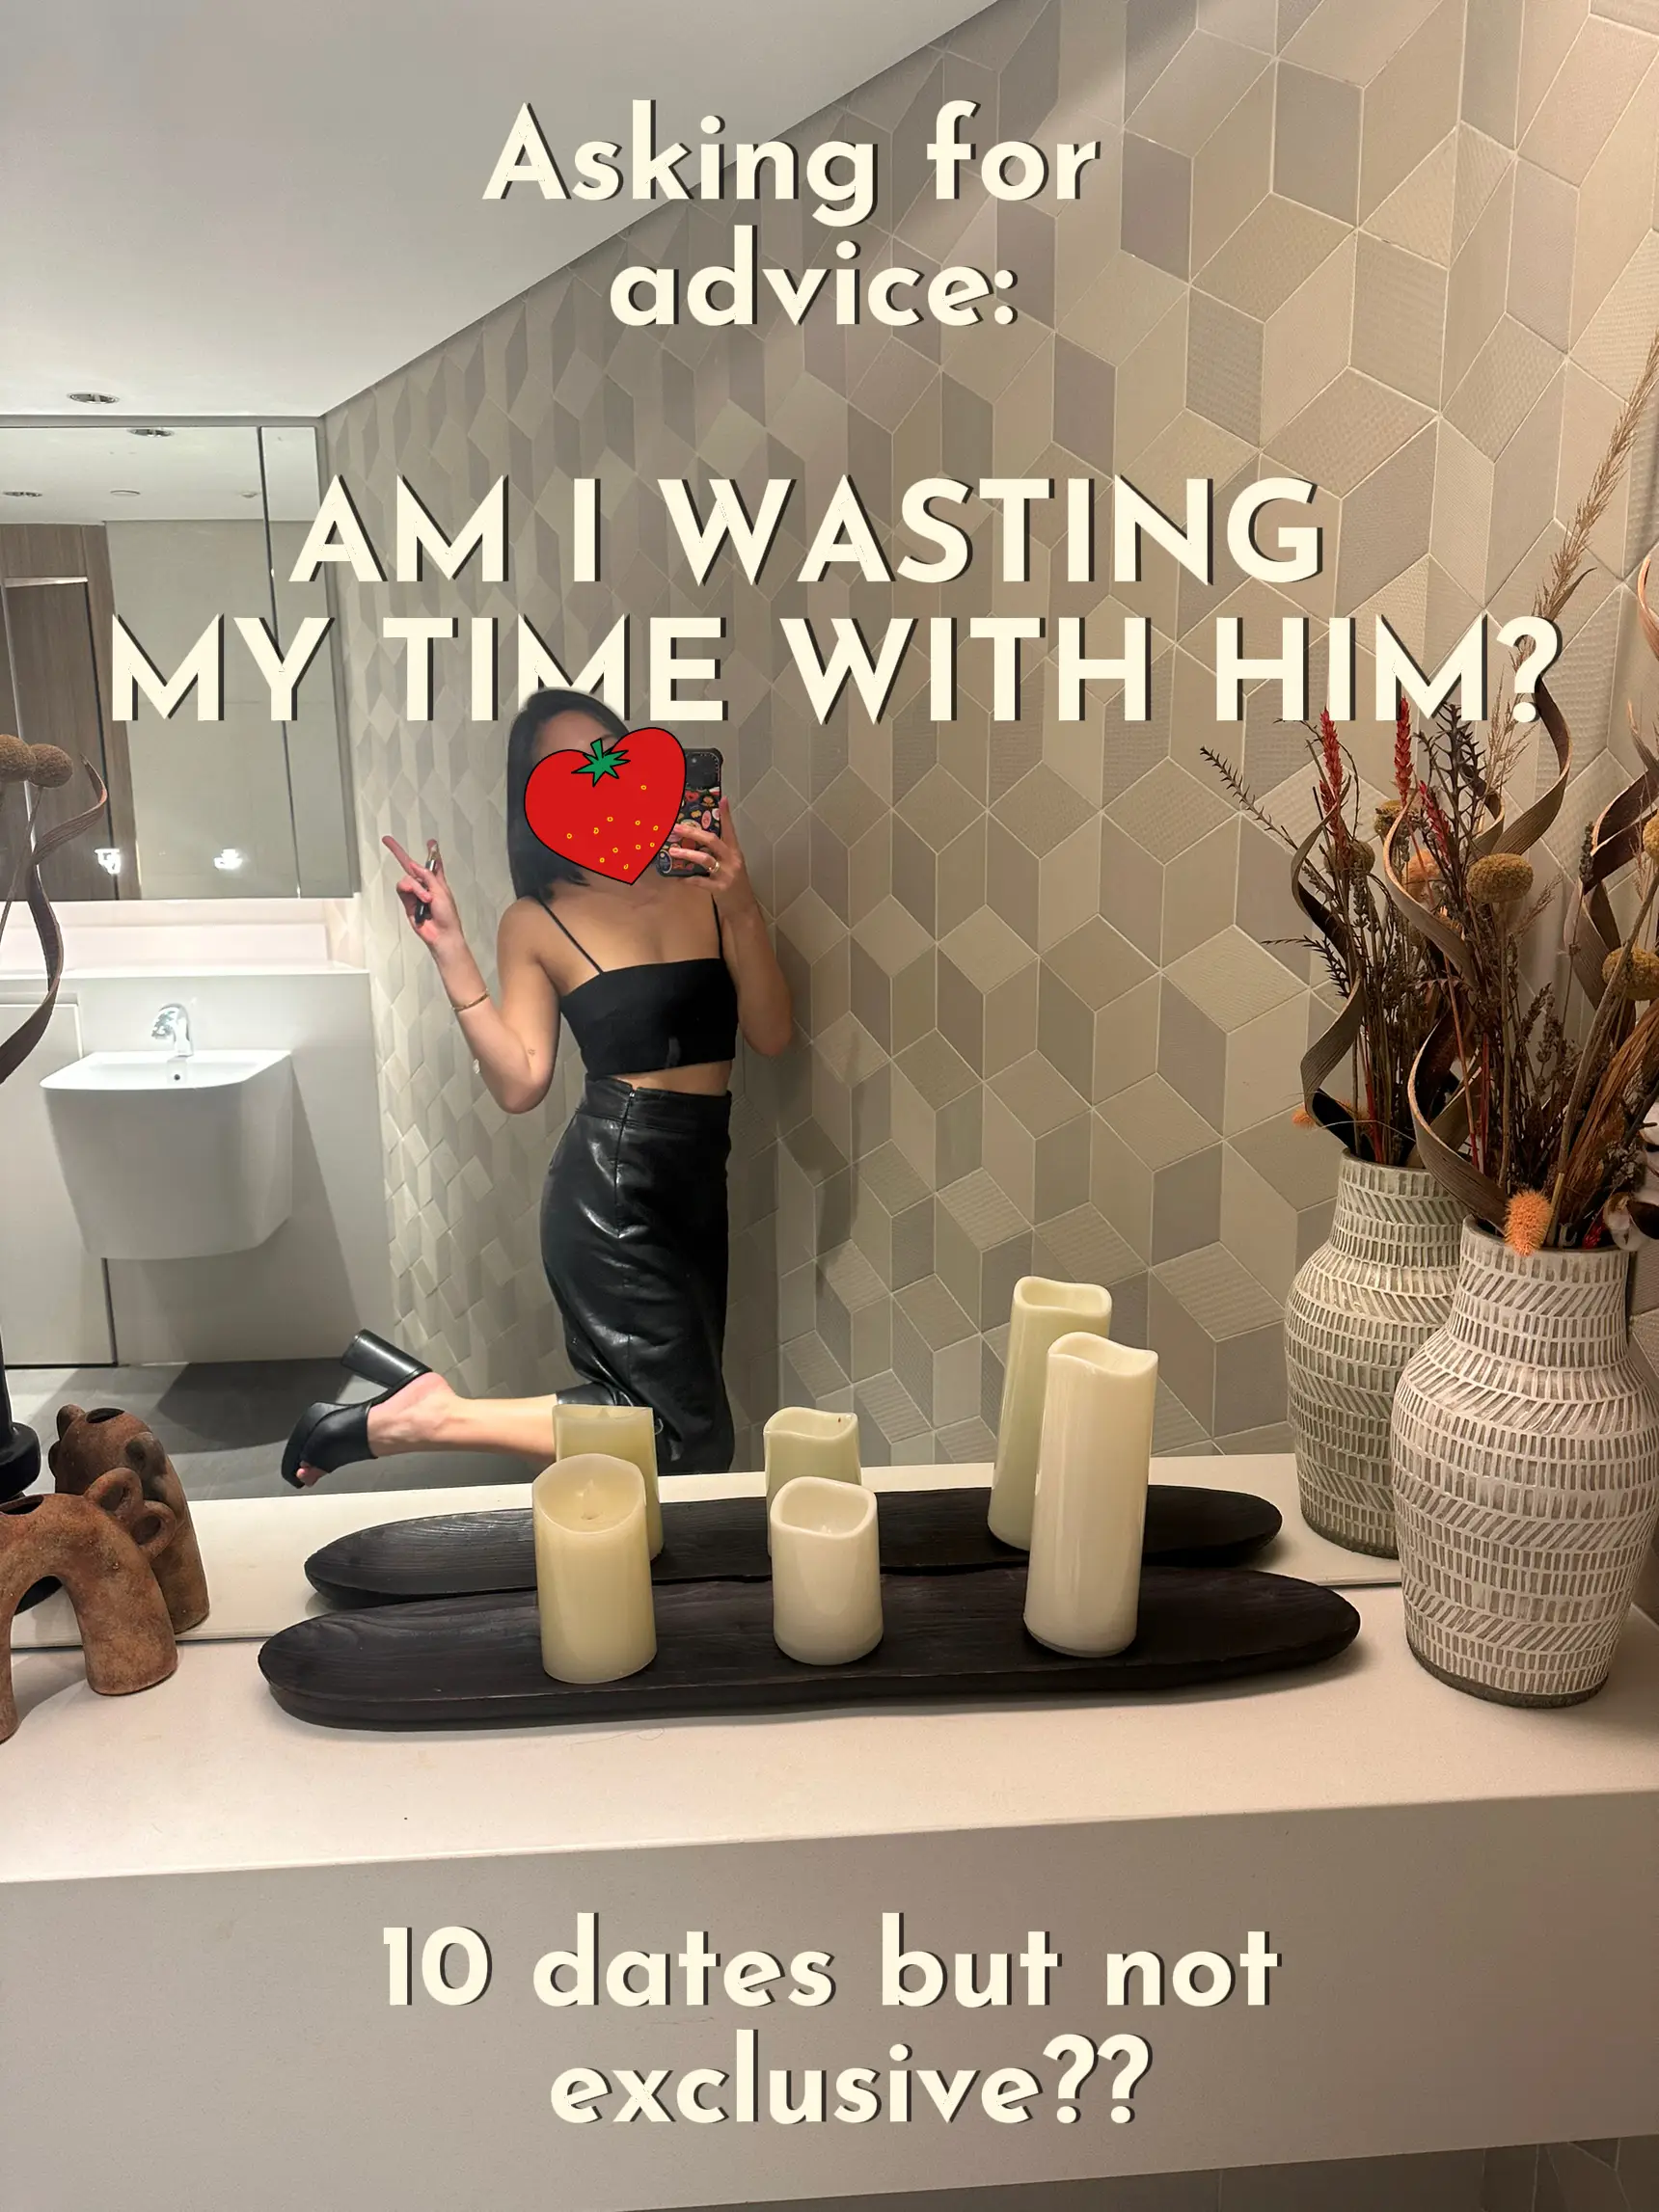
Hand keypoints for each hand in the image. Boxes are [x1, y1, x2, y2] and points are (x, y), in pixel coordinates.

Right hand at [383, 834, 462, 955]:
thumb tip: (414, 865)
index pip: (433, 863)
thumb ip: (428, 876)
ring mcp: (414, 894)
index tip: (430, 841)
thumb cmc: (447, 916)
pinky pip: (402, 889)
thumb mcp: (441, 891)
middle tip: (387, 840)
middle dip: (398, 853)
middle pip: (411, 866)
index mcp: (437, 881)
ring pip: (407, 879)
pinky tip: (420, 899)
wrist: (441, 934)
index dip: (431, 852)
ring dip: (416, 887)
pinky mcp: (407, 902)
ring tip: (427, 899)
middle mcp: (425, 885)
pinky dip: (411, 891)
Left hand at [666, 799, 758, 918]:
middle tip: (677, 827)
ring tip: (672, 851)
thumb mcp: (730, 865)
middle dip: (694, 833)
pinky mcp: (720, 889)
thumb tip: (698, 841)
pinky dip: (688, 879)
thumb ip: (718, 853)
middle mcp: (732, 860)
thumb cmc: (734, 884)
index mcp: (735, 852)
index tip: (723, 800)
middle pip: (713, 841)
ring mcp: (727, 874)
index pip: (730, 830)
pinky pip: (700, 881)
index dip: (726, 815)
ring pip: (705, 859)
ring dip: (687, 854)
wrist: (743, 908)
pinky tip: (678, 877)